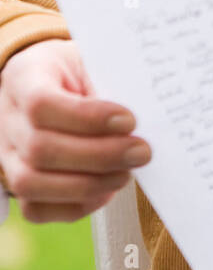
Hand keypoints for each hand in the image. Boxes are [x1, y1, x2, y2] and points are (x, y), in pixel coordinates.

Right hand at [0, 38, 150, 222]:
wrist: (53, 81)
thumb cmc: (77, 71)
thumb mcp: (91, 61)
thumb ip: (107, 84)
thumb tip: (138, 121)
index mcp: (24, 78)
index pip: (42, 104)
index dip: (87, 118)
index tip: (129, 120)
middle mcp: (7, 120)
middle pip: (40, 150)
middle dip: (99, 156)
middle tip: (141, 152)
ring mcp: (7, 156)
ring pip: (32, 184)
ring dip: (88, 184)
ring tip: (126, 173)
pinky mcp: (17, 185)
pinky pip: (36, 208)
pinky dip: (75, 205)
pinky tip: (106, 189)